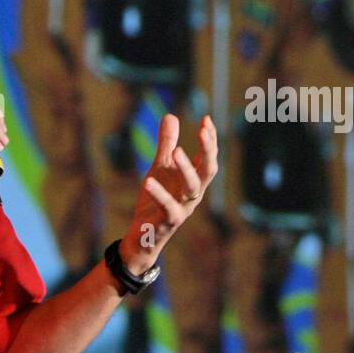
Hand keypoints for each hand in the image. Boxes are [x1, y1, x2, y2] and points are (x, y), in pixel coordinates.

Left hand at [120, 114, 217, 273]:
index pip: (207, 158)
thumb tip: (171, 115)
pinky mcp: (169, 221)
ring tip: (176, 151)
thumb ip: (166, 144)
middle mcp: (193, 194)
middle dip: (208, 150)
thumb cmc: (154, 201)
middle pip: (208, 170)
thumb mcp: (159, 168)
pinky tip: (149, 181)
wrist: (143, 236)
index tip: (207, 119)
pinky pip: (168, 207)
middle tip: (203, 130)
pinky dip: (159, 194)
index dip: (210, 140)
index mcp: (193, 181)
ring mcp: (184, 208)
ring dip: (186, 169)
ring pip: (192, 187)